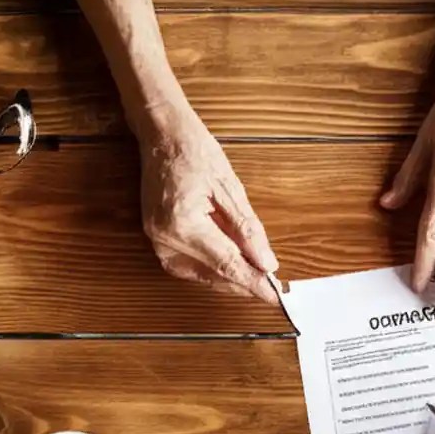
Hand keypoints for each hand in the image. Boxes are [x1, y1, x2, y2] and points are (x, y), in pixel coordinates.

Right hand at [138, 102, 278, 303]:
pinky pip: (189, 266)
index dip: (255, 284)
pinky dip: (214, 268)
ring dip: (231, 277)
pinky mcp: (157, 240)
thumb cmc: (195, 152)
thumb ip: (248, 230)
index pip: (228, 265)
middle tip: (275, 287)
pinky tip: (233, 263)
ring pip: (202, 275)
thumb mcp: (230, 189)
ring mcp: (157, 242)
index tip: (277, 298)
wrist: (162, 136)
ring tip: (259, 275)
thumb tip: (267, 262)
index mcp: (184, 225)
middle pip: (215, 275)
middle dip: (246, 282)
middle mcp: (166, 240)